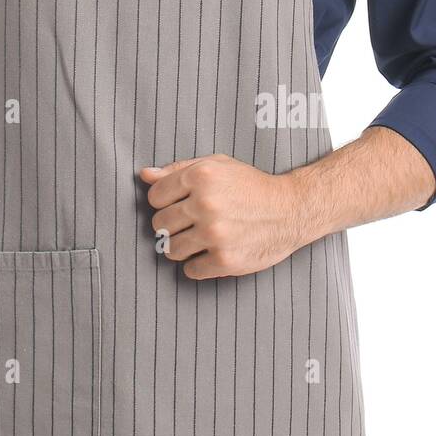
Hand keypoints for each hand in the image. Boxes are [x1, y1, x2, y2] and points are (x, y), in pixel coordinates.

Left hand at [138, 154, 306, 279]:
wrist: (290, 209)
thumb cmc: (250, 185)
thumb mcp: (216, 165)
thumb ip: (178, 169)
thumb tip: (144, 175)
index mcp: (200, 176)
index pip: (155, 197)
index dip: (165, 202)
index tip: (179, 205)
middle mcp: (205, 204)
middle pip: (160, 225)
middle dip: (171, 226)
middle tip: (190, 224)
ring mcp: (214, 234)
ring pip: (171, 249)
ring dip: (181, 248)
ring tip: (199, 240)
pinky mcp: (225, 260)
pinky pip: (190, 270)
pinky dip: (198, 265)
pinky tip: (211, 253)